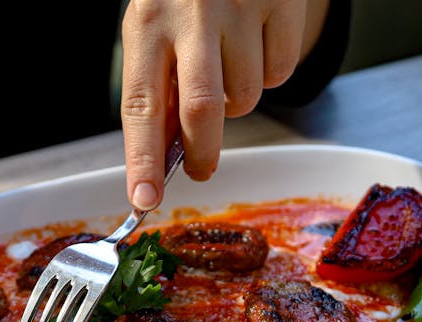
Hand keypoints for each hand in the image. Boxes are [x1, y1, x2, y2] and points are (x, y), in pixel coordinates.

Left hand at [120, 0, 328, 209]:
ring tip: (226, 66)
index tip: (143, 202)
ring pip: (245, 97)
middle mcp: (191, 16)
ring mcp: (240, 8)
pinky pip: (279, 73)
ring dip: (237, 103)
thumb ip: (160, 85)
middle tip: (199, 170)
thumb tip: (166, 156)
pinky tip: (253, 42)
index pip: (141, 106)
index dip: (141, 160)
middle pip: (202, 110)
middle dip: (202, 154)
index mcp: (147, 24)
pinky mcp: (281, 4)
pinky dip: (267, 73)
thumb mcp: (154, 28)